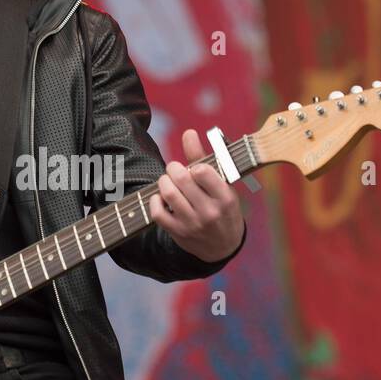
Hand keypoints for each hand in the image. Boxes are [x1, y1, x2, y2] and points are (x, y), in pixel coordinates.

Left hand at [148, 128, 244, 262]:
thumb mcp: (222, 185)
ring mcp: (193, 224)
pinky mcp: (178, 233)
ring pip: (168, 194)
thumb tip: (188, 132)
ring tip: (168, 182)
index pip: (202, 172)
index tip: (194, 170)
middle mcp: (210, 212)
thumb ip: (203, 158)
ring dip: (163, 182)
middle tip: (175, 170)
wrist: (223, 247)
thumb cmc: (222, 208)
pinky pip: (157, 213)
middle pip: (181, 179)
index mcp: (225, 198)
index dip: (194, 166)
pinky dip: (155, 201)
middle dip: (174, 169)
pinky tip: (162, 198)